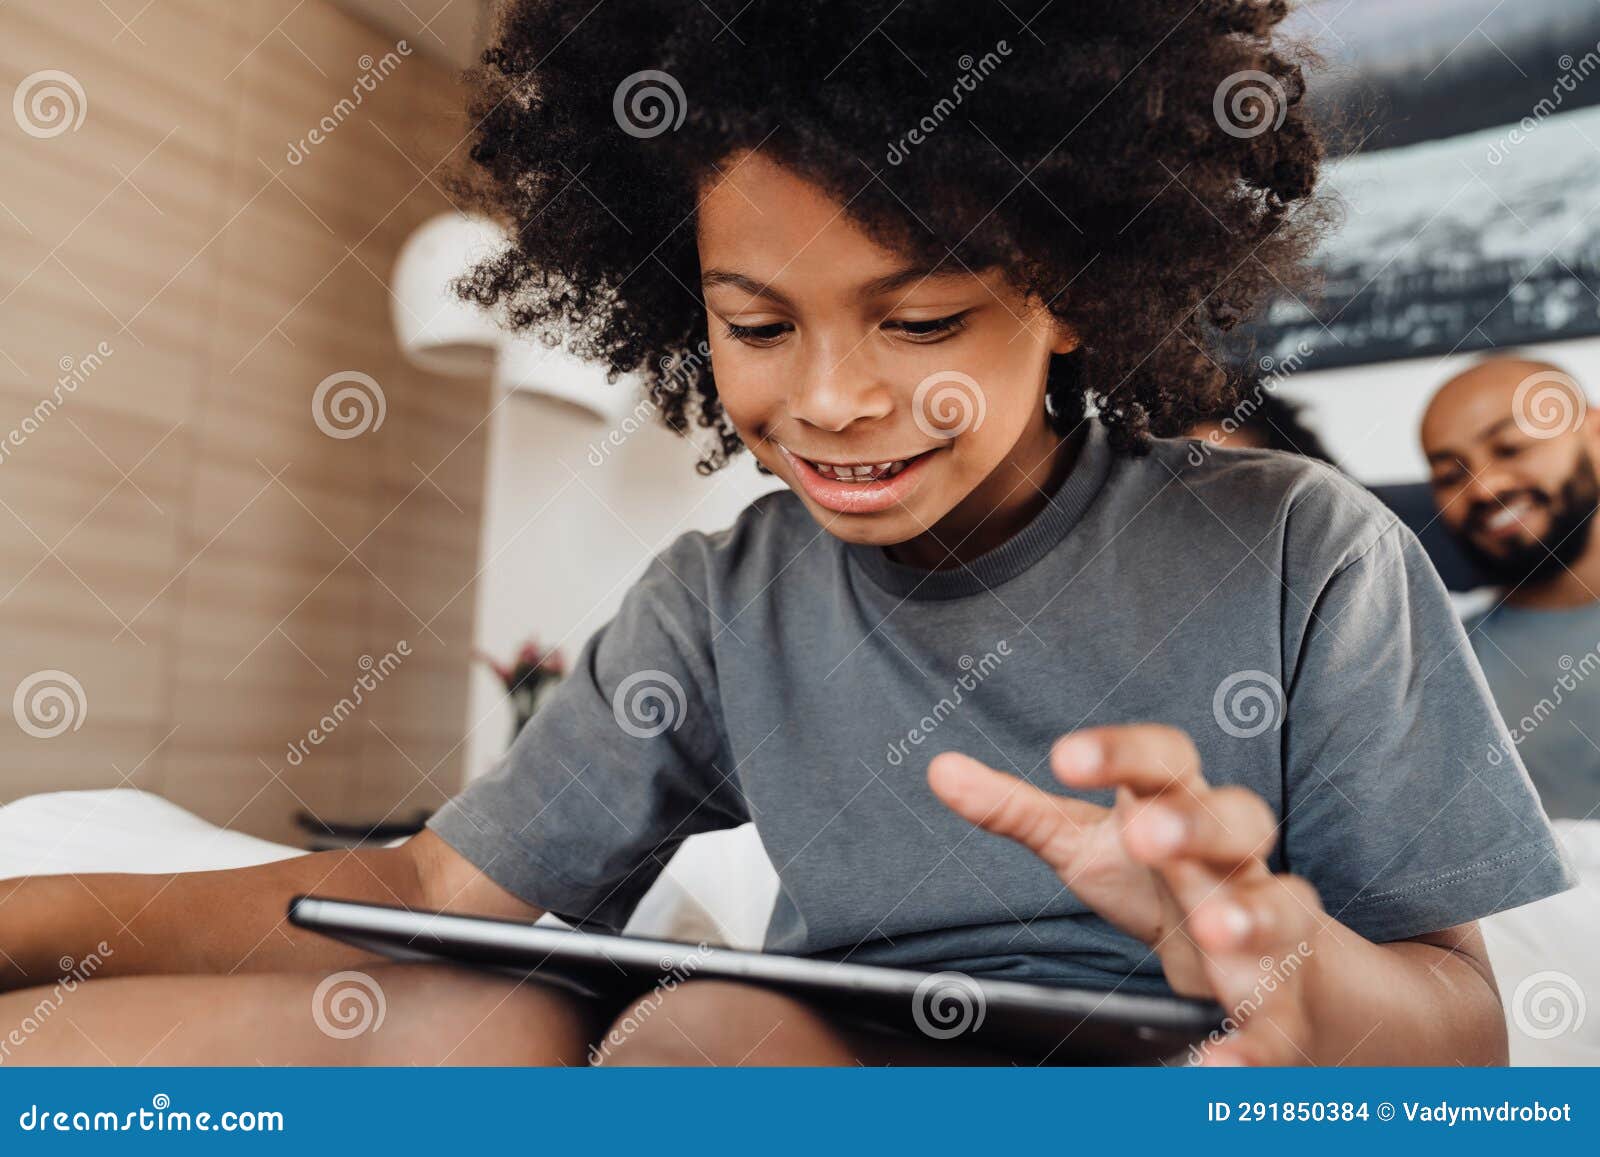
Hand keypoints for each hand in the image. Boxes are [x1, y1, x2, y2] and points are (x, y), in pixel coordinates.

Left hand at [929, 723, 1325, 1064]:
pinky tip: (1217, 1063)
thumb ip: (1016, 809)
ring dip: (1251, 917)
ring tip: (1215, 931)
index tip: (1064, 759)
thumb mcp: (1083, 844)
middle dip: (1196, 825)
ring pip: (1281, 908)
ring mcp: (1264, 925)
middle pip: (1238, 821)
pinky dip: (1253, 1044)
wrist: (1258, 954)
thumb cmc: (1155, 881)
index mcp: (1178, 808)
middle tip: (1151, 837)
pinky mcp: (1277, 1000)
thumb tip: (940, 768)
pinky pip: (1277, 1020)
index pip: (1165, 759)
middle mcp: (1231, 858)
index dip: (1121, 752)